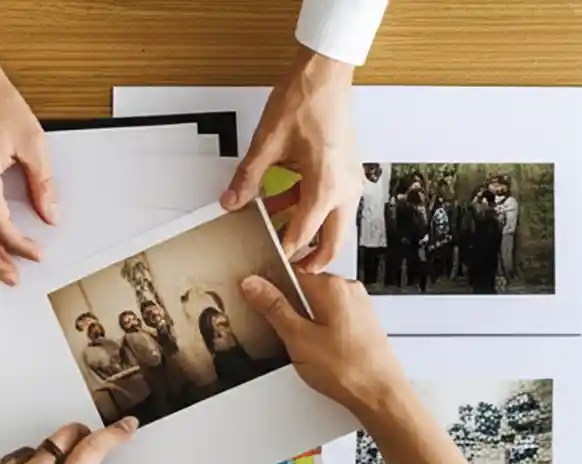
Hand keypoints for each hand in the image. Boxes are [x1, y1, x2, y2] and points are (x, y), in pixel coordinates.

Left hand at [222, 47, 360, 273]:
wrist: (326, 74)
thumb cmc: (306, 100)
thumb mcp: (268, 143)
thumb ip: (248, 177)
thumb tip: (231, 201)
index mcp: (327, 187)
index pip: (303, 234)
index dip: (284, 250)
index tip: (269, 261)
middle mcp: (345, 189)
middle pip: (334, 241)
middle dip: (313, 259)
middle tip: (291, 271)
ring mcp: (350, 180)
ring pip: (335, 223)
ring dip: (309, 230)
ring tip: (278, 232)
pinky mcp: (347, 172)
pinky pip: (331, 201)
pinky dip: (310, 208)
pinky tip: (282, 202)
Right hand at [240, 273, 408, 420]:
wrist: (381, 395)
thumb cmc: (349, 370)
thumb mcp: (298, 339)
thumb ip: (274, 308)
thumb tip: (254, 285)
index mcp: (332, 286)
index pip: (290, 273)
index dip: (271, 291)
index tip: (262, 306)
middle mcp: (349, 290)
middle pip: (305, 289)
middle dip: (291, 310)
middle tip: (286, 336)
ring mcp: (359, 306)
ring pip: (320, 306)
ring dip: (308, 323)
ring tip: (308, 349)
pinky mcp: (363, 323)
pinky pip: (334, 318)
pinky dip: (323, 331)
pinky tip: (323, 353)